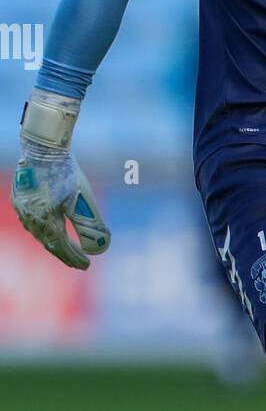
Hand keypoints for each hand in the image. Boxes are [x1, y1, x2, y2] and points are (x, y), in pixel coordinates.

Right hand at [11, 90, 110, 268]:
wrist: (43, 145)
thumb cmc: (65, 172)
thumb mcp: (83, 199)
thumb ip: (91, 225)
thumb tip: (101, 248)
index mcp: (44, 220)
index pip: (61, 247)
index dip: (74, 258)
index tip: (87, 265)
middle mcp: (29, 217)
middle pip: (48, 242)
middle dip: (65, 253)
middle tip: (79, 262)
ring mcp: (21, 207)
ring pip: (38, 232)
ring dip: (53, 242)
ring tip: (66, 247)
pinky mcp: (18, 196)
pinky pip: (31, 220)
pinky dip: (43, 228)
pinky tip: (49, 227)